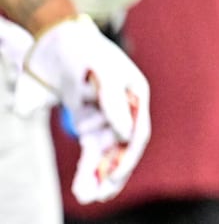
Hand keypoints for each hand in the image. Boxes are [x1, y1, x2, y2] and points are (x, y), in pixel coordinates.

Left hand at [17, 16, 150, 203]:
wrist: (59, 43)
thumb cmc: (85, 52)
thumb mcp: (102, 72)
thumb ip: (114, 102)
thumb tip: (126, 136)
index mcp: (135, 96)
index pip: (138, 132)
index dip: (128, 156)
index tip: (114, 173)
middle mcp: (124, 110)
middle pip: (124, 148)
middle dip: (113, 172)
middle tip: (101, 194)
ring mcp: (107, 119)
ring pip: (107, 154)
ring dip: (98, 176)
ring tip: (89, 196)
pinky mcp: (90, 126)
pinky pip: (92, 152)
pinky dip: (87, 169)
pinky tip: (83, 186)